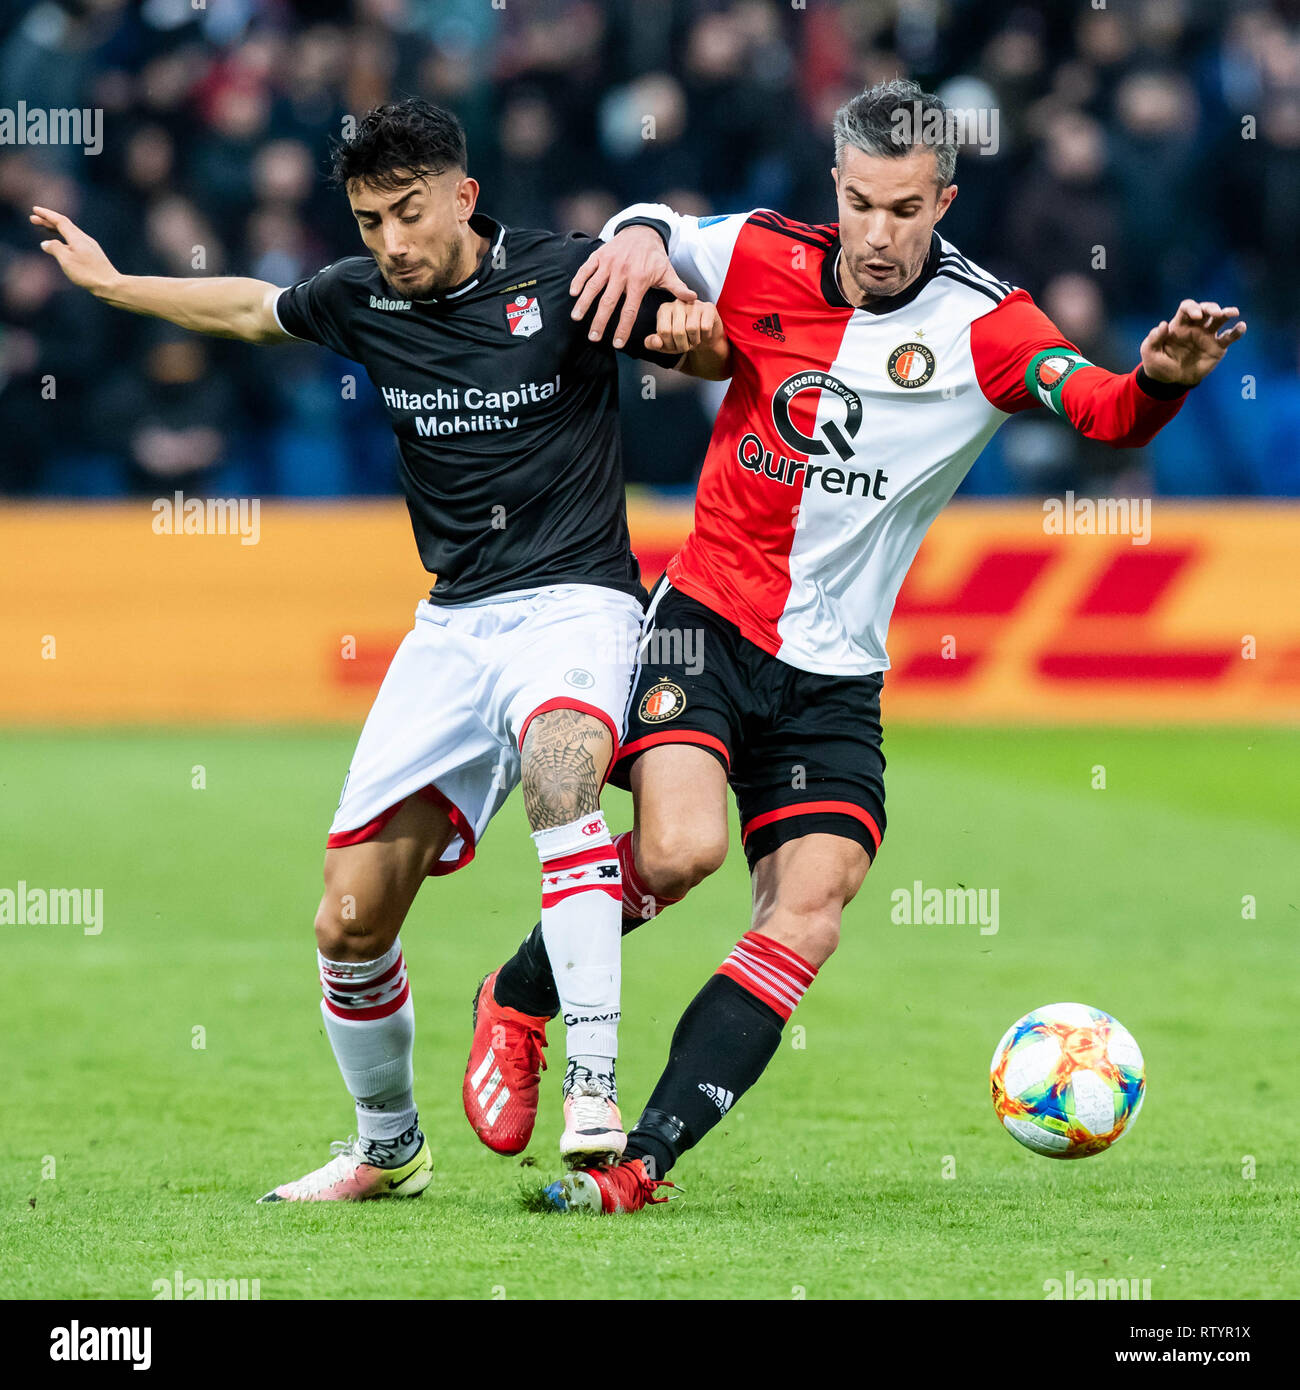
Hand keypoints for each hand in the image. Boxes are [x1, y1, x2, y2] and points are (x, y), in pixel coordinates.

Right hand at [30, 206, 119, 295]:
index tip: (35, 210)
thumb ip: (54, 248)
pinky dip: (64, 239)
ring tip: (44, 228)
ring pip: (70, 233)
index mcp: (77, 237)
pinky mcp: (93, 255)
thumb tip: (46, 243)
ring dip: (56, 230)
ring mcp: (90, 247)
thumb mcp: (66, 260)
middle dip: (48, 221)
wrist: (110, 285)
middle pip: (64, 225)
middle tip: (33, 219)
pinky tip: (61, 245)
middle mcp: (84, 239)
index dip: (47, 215)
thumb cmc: (88, 273)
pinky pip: (75, 241)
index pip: (60, 221)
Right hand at [570, 225, 696, 348]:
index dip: (623, 328)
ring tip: (577, 318)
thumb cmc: (655, 256)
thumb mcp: (667, 271)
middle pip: (608, 302)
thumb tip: (693, 300)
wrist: (642, 230)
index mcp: (638, 280)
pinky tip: (572, 293)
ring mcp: (608, 263)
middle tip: (593, 338)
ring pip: (593, 286)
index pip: (629, 310)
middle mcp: (622, 272)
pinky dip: (578, 280)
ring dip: (584, 303)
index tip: (617, 344)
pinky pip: (586, 269)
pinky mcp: (599, 255)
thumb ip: (677, 288)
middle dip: (600, 322)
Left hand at [644, 298, 719, 355]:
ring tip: (694, 340)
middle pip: (678, 331)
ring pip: (692, 329)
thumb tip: (656, 343)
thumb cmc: (681, 339)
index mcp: (664, 309)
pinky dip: (704, 337)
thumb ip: (653, 343)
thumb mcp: (664, 343)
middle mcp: (678, 302)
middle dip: (682, 346)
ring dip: (694, 342)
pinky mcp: (708, 307)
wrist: (703, 336)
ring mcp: (694, 303)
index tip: (673, 345)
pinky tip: (703, 334)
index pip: (664, 332)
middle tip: (685, 346)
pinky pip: (705, 327)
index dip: (669, 345)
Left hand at [1140, 300, 1245, 385]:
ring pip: (1220, 319)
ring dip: (1227, 312)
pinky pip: (1229, 337)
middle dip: (1211, 308)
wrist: (1170, 382)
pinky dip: (1237, 331)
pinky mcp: (1218, 347)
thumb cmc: (1158, 364)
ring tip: (1232, 313)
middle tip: (1215, 314)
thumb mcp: (1150, 352)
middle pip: (1206, 309)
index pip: (1187, 307)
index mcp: (1179, 324)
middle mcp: (1195, 326)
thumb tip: (1163, 324)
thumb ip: (1154, 338)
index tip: (1196, 315)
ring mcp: (1208, 335)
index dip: (1192, 307)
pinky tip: (1241, 327)